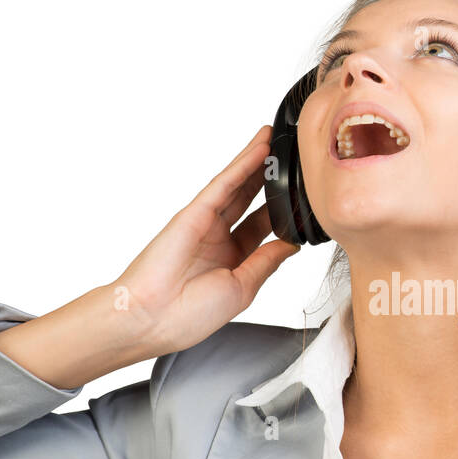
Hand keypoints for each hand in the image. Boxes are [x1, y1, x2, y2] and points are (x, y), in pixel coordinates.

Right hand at [108, 124, 299, 356]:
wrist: (152, 318)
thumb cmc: (190, 314)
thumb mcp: (243, 288)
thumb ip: (267, 261)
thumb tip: (291, 245)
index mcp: (231, 260)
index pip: (263, 228)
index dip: (283, 211)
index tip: (305, 197)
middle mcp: (218, 238)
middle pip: (251, 200)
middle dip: (271, 180)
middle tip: (293, 160)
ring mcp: (206, 222)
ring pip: (238, 185)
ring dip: (258, 162)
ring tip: (278, 140)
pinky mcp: (194, 211)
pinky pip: (224, 184)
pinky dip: (243, 165)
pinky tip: (260, 148)